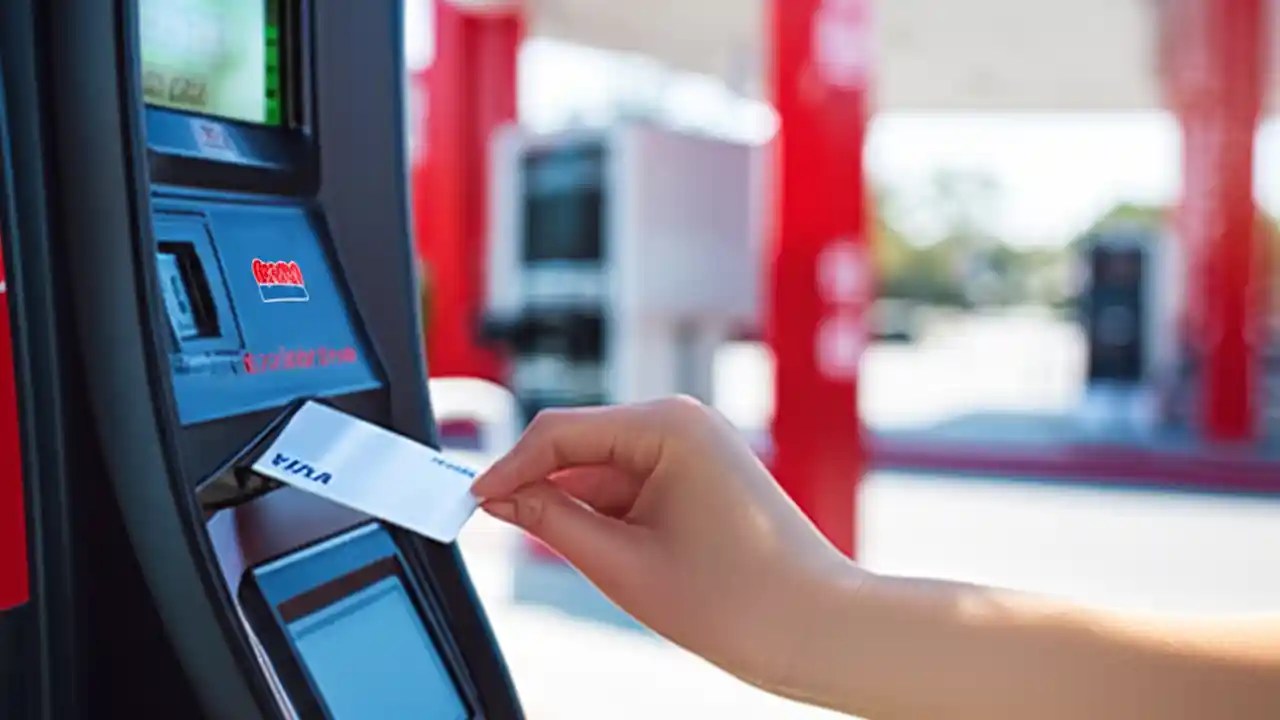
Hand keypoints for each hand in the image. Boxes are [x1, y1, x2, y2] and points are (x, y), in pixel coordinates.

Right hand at [471, 397, 863, 693]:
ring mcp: (692, 447)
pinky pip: (631, 487)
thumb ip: (550, 521)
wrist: (816, 629)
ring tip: (581, 560)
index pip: (560, 432)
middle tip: (494, 528)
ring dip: (576, 509)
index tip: (470, 502)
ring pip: (602, 472)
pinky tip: (607, 556)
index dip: (509, 468)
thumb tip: (501, 496)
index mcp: (667, 424)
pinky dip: (606, 517)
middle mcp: (681, 422)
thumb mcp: (622, 563)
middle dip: (540, 488)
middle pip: (579, 446)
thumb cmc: (736, 599)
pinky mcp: (697, 475)